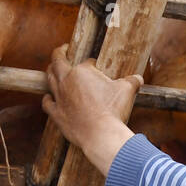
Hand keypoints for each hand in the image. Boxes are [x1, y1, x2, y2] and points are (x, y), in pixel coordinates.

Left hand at [41, 43, 139, 173]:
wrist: (100, 134)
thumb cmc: (113, 110)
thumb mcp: (126, 91)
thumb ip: (132, 81)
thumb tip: (138, 79)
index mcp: (82, 71)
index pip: (86, 63)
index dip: (92, 64)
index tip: (96, 67)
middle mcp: (67, 81)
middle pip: (57, 62)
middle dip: (60, 54)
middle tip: (62, 51)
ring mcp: (59, 97)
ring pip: (49, 79)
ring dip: (51, 72)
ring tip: (53, 70)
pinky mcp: (56, 113)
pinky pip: (46, 103)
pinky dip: (47, 98)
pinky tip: (48, 97)